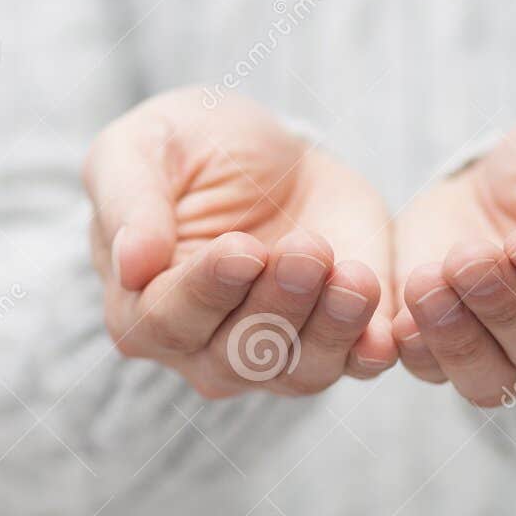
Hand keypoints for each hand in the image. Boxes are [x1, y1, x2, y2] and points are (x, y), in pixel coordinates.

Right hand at [85, 88, 395, 397]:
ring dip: (331, 329)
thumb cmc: (188, 149)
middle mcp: (204, 350)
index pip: (167, 319)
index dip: (206, 289)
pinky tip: (387, 331)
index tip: (242, 250)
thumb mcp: (140, 148)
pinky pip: (356, 363)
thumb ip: (129, 202)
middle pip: (239, 353)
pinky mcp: (339, 338)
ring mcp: (276, 354)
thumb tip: (131, 265)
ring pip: (301, 368)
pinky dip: (371, 352)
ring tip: (355, 276)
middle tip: (307, 252)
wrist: (269, 152)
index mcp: (141, 308)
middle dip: (278, 303)